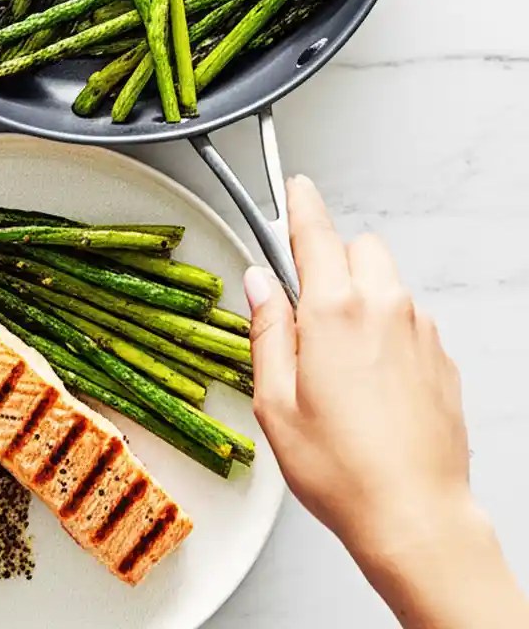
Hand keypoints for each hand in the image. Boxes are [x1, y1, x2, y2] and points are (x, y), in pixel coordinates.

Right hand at [246, 176, 527, 626]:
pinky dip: (385, 333)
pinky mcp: (442, 359)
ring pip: (387, 285)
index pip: (316, 234)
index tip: (295, 187)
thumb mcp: (275, 401)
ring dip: (359, 300)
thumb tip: (259, 286)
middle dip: (331, 262)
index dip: (301, 206)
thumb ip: (267, 332)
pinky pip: (408, 322)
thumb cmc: (341, 468)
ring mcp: (421, 332)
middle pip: (359, 250)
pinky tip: (366, 385)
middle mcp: (385, 309)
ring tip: (334, 362)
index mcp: (335, 313)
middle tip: (303, 308)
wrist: (415, 514)